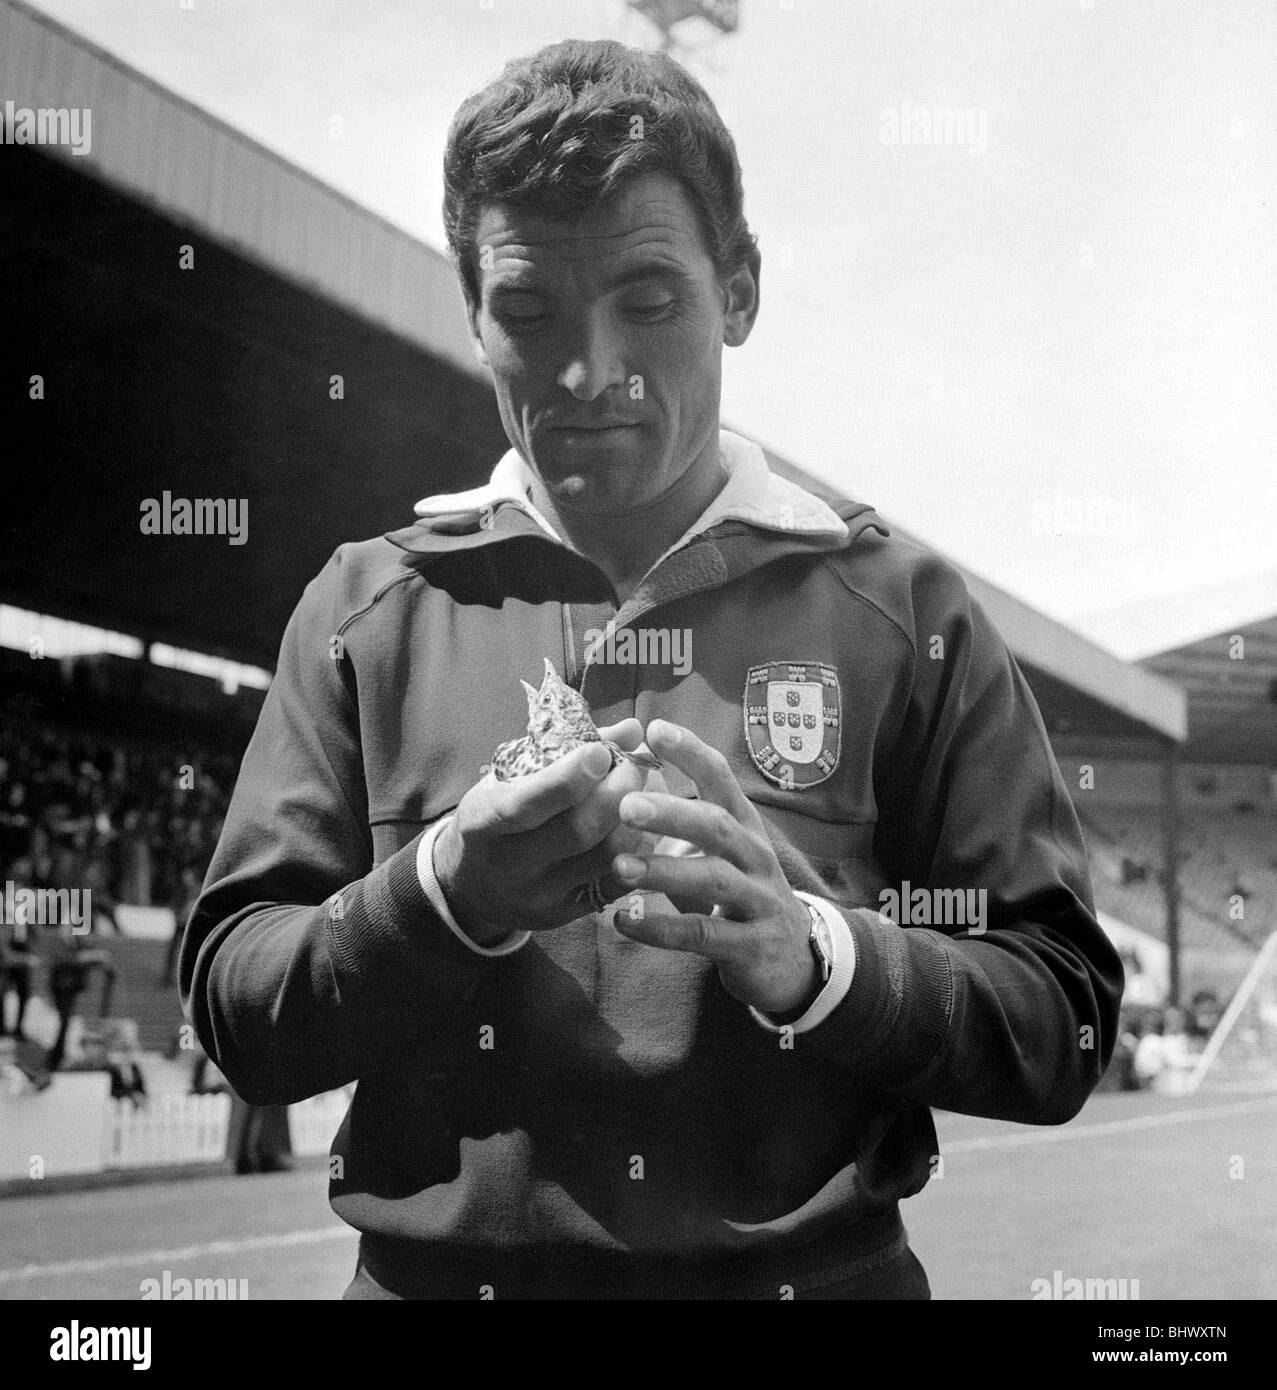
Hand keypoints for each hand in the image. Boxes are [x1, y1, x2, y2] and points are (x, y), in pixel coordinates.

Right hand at [433, 719, 657, 943]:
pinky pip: (616, 882)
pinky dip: (638, 849)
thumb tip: (632, 730)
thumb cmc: (498, 812)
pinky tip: (642, 825)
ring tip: (645, 792)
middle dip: (616, 792)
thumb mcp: (511, 776)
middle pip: (577, 832)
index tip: (600, 752)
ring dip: (635, 820)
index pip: (527, 803)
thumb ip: (568, 749)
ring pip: (604, 858)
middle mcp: (509, 865)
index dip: (569, 778)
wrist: (472, 883)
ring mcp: (540, 894)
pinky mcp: (566, 914)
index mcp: (483, 823)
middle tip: (634, 767)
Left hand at [610, 720, 817, 1016]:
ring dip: (664, 872)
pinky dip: (661, 929)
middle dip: (672, 814)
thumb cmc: (740, 892)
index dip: (691, 753)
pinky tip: (623, 921)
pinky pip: (703, 935)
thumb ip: (683, 822)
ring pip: (712, 880)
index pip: (721, 780)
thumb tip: (629, 778)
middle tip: (626, 805)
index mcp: (744, 827)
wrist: (792, 959)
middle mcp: (755, 857)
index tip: (654, 729)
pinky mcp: (750, 946)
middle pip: (717, 827)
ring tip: (618, 867)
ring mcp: (757, 901)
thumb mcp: (721, 852)